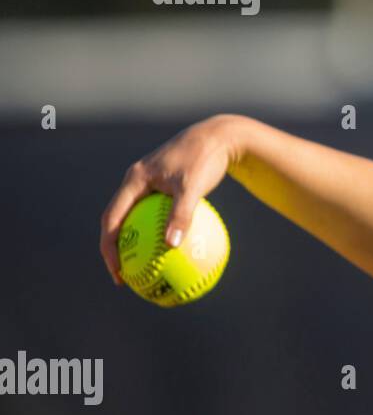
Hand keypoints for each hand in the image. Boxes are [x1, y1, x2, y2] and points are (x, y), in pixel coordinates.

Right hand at [99, 114, 246, 285]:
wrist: (221, 137)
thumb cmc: (205, 159)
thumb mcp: (193, 186)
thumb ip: (181, 214)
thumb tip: (170, 246)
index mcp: (134, 181)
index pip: (111, 218)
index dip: (109, 247)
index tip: (117, 271)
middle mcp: (137, 182)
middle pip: (118, 221)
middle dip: (117, 250)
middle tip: (125, 277)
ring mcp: (150, 184)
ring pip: (137, 219)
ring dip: (138, 244)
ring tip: (145, 269)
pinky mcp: (165, 187)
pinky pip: (158, 216)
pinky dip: (161, 233)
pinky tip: (175, 252)